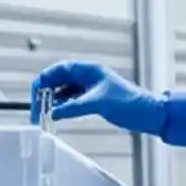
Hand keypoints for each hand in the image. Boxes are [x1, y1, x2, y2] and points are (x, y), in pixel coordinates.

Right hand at [31, 61, 165, 134]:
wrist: (150, 114)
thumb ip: (73, 107)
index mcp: (89, 70)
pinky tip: (56, 115)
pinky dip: (63, 107)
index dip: (44, 80)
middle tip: (37, 108)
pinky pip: (72, 100)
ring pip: (64, 91)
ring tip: (44, 114)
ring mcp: (91, 88)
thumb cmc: (131, 103)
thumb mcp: (98, 104)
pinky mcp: (94, 100)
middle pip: (59, 80)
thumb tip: (53, 111)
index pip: (59, 70)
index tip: (36, 94)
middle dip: (45, 93)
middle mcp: (88, 76)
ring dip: (53, 102)